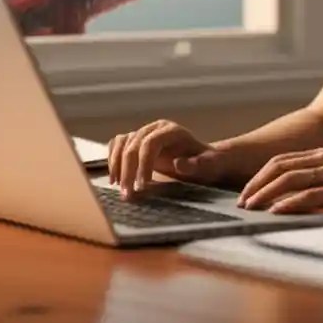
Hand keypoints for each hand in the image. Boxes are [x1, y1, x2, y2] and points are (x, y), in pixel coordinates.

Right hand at [107, 120, 228, 197]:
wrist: (203, 160)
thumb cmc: (207, 164)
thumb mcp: (210, 166)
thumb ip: (198, 164)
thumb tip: (178, 164)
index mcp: (172, 130)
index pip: (150, 143)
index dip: (144, 164)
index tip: (142, 186)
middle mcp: (155, 128)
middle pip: (133, 145)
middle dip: (128, 171)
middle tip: (128, 194)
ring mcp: (143, 133)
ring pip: (121, 144)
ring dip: (116, 166)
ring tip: (120, 188)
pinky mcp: (135, 141)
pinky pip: (117, 145)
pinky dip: (112, 160)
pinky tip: (115, 178)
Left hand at [237, 148, 322, 215]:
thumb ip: (316, 181)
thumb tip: (286, 198)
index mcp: (321, 153)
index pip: (279, 161)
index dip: (258, 176)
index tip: (244, 194)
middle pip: (278, 167)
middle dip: (255, 184)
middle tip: (241, 202)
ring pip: (290, 179)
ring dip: (266, 194)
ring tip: (251, 207)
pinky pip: (310, 194)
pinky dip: (289, 202)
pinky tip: (276, 211)